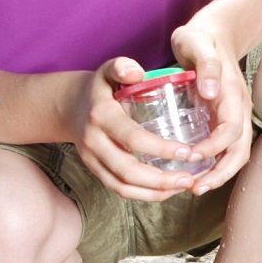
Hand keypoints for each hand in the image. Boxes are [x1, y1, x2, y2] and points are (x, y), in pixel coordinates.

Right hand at [71, 56, 204, 202]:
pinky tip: (167, 191)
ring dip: (155, 192)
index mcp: (102, 116)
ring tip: (183, 186)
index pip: (132, 138)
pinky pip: (119, 190)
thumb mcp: (109, 70)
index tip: (186, 152)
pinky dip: (144, 195)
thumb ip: (122, 67)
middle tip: (190, 178)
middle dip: (161, 179)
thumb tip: (137, 73)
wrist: (71, 106)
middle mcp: (94, 142)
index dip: (160, 149)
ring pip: (123, 186)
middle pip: (127, 170)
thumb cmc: (101, 88)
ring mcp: (93, 160)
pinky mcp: (95, 171)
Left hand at [170, 20, 253, 193]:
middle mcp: (238, 109)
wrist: (214, 33)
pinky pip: (227, 148)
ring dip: (219, 174)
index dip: (214, 147)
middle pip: (239, 150)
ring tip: (195, 188)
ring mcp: (235, 116)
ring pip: (236, 153)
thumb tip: (210, 91)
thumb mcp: (197, 42)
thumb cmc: (200, 38)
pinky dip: (216, 165)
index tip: (191, 156)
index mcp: (232, 94)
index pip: (231, 130)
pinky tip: (196, 174)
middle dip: (220, 173)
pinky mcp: (226, 120)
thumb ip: (205, 64)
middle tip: (195, 188)